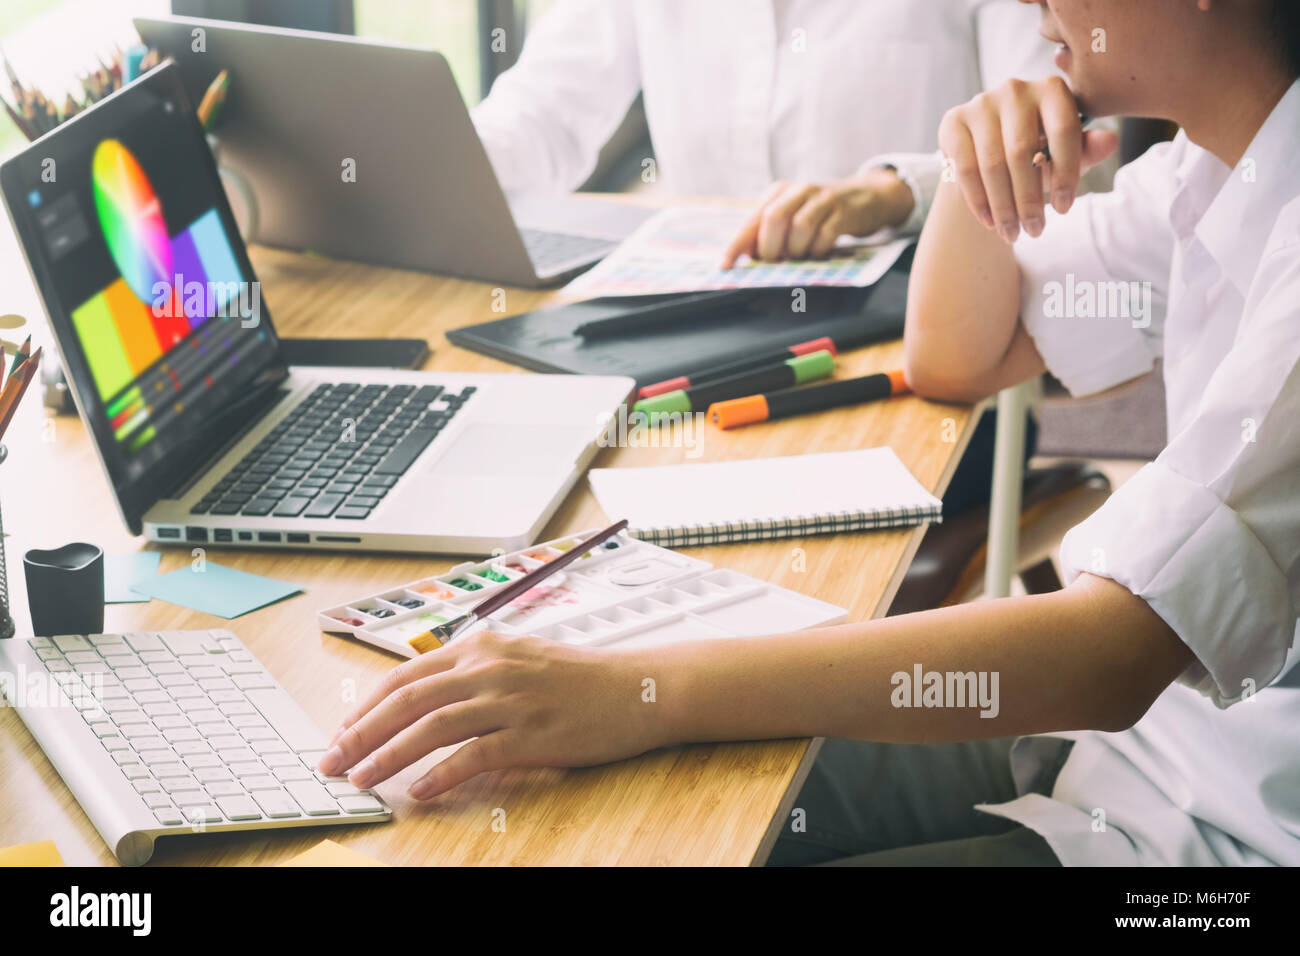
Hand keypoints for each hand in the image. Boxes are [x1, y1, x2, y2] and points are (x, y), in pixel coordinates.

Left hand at [317, 631, 659, 799]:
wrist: (638, 688)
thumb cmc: (581, 678)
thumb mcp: (519, 657)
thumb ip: (474, 671)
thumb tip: (424, 699)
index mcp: (482, 646)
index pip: (406, 675)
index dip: (367, 706)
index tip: (343, 732)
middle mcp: (490, 667)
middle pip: (408, 700)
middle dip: (361, 732)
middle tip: (332, 760)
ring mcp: (511, 700)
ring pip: (431, 727)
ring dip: (388, 756)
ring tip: (362, 779)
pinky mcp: (532, 734)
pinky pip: (473, 756)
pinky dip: (441, 775)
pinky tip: (420, 792)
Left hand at [720, 168, 914, 267]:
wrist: (866, 197)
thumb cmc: (821, 213)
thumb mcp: (793, 216)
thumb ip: (769, 232)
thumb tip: (749, 255)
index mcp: (779, 192)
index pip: (752, 219)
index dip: (737, 244)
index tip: (725, 266)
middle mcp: (799, 191)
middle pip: (774, 218)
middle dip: (771, 247)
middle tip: (777, 262)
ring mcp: (823, 199)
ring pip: (800, 227)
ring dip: (797, 250)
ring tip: (801, 256)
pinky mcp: (844, 211)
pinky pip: (825, 235)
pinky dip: (818, 250)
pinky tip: (819, 253)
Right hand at [937, 76, 1117, 242]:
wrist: (991, 149)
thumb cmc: (1039, 150)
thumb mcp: (1067, 153)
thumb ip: (1087, 149)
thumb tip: (1110, 142)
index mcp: (1052, 88)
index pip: (1063, 131)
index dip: (1066, 174)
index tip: (1064, 210)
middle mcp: (1015, 88)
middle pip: (1022, 152)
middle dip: (1029, 199)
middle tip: (1035, 232)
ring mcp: (980, 103)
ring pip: (992, 165)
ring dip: (1003, 207)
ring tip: (1013, 234)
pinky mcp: (953, 121)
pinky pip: (965, 168)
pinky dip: (978, 201)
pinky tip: (990, 222)